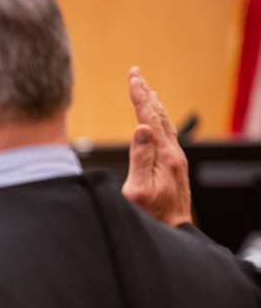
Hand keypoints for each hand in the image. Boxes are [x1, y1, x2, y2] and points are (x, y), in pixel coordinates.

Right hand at [121, 67, 191, 225]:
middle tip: (136, 75)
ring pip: (165, 124)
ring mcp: (176, 160)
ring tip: (147, 91)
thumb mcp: (139, 189)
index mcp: (164, 155)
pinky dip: (159, 121)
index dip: (139, 96)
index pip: (149, 117)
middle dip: (146, 94)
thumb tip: (141, 128)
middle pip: (158, 116)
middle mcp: (174, 154)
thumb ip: (141, 158)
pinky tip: (157, 122)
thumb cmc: (151, 216)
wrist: (173, 232)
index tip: (132, 77)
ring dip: (154, 106)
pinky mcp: (174, 167)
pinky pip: (167, 135)